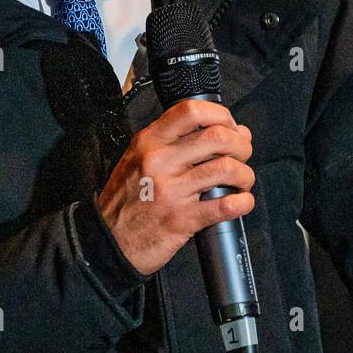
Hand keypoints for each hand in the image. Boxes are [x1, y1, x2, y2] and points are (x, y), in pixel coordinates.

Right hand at [95, 99, 254, 275]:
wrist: (108, 241)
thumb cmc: (127, 199)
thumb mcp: (139, 158)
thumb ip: (177, 142)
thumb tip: (226, 131)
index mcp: (150, 142)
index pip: (191, 111)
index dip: (220, 114)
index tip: (230, 125)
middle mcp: (160, 161)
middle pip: (217, 137)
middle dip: (241, 145)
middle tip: (242, 154)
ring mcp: (171, 190)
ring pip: (226, 168)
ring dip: (244, 175)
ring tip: (241, 181)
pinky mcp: (182, 219)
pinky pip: (225, 205)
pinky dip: (242, 202)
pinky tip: (241, 202)